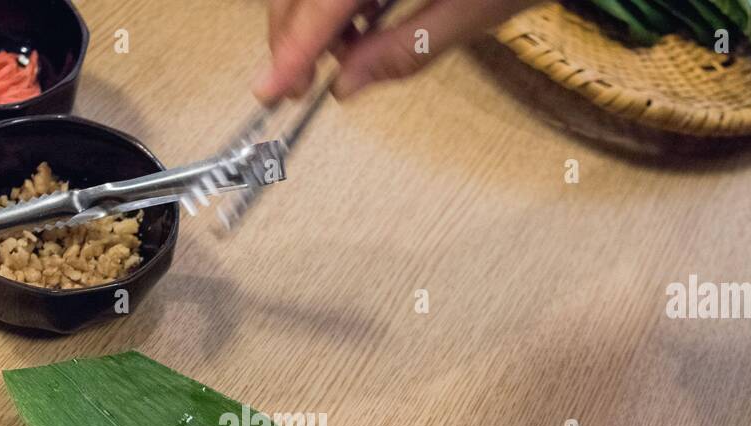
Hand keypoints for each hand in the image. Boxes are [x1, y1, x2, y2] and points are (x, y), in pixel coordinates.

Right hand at [253, 0, 530, 102]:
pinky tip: (358, 15)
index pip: (322, 2)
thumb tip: (348, 85)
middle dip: (291, 33)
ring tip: (343, 51)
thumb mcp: (480, 8)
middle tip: (297, 84)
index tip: (271, 90)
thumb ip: (409, 48)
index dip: (292, 50)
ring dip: (310, 13)